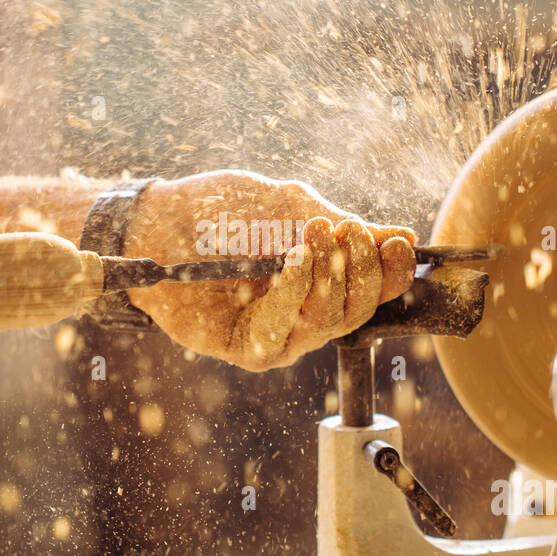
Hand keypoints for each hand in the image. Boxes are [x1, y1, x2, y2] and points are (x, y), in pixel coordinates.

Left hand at [122, 170, 415, 370]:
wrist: (156, 221)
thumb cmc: (221, 210)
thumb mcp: (288, 207)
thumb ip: (339, 226)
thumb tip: (400, 235)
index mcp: (322, 279)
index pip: (372, 287)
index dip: (390, 271)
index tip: (398, 244)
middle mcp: (305, 312)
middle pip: (357, 310)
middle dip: (360, 270)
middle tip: (346, 232)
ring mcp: (277, 334)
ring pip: (326, 324)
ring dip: (327, 280)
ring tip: (314, 239)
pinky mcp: (246, 349)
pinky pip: (282, 333)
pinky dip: (292, 295)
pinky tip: (290, 263)